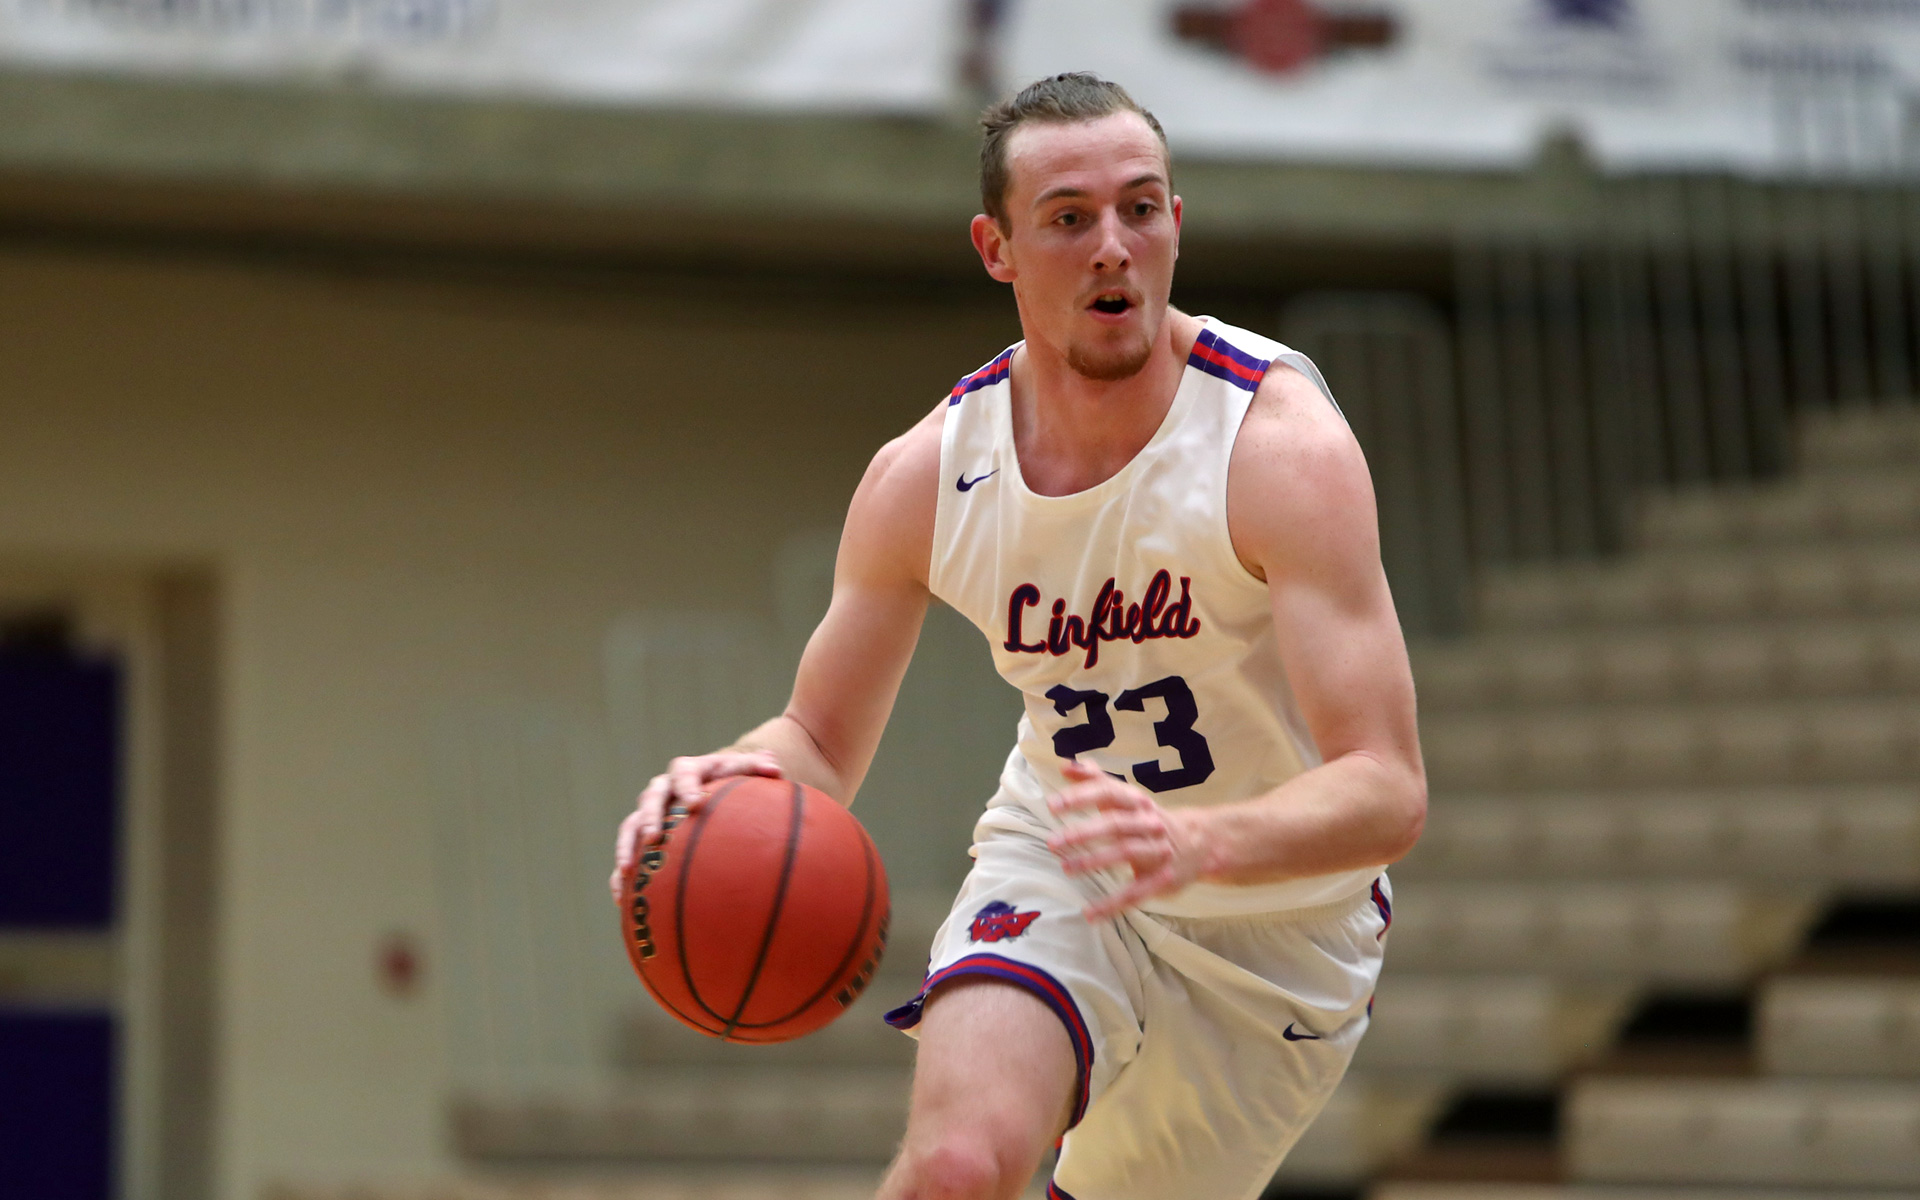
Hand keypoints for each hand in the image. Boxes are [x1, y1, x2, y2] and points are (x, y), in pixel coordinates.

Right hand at [609, 750, 784, 902]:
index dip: (687, 787)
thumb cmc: (733, 781)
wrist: (713, 790)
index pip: (684, 773)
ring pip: (631, 826)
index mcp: (689, 771)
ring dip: (626, 846)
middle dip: (650, 817)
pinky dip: (621, 876)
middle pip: (651, 798)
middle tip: (654, 836)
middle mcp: (664, 789)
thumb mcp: (746, 772)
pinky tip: (623, 900)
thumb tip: (775, 768)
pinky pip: (628, 856)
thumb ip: (757, 768)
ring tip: (628, 869)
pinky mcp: (641, 838)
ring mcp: (650, 814)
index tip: (695, 804)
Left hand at [1045, 759, 1212, 920]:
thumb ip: (1097, 781)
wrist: (1200, 843)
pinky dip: (1113, 905)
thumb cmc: (1149, 819)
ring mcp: (1157, 852)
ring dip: (1095, 861)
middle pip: (1116, 824)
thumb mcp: (1128, 798)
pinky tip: (1090, 913)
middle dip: (1083, 832)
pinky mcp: (1162, 879)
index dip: (1081, 797)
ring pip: (1126, 853)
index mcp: (1137, 802)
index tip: (1053, 805)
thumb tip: (1065, 766)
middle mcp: (1148, 824)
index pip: (1109, 793)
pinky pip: (1136, 893)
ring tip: (1066, 868)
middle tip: (1052, 842)